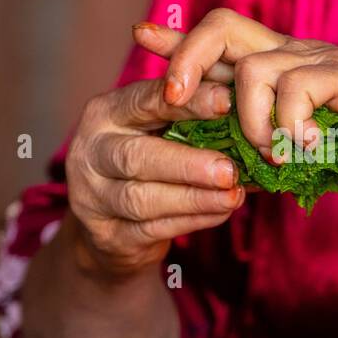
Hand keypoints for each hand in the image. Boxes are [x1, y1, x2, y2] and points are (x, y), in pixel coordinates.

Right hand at [64, 76, 245, 278]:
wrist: (112, 221)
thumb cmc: (148, 159)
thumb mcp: (160, 128)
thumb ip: (193, 116)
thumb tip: (247, 109)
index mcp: (105, 113)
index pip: (145, 101)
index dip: (188, 102)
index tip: (228, 102)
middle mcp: (90, 152)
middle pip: (136, 156)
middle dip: (187, 164)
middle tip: (229, 169)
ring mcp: (94, 198)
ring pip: (143, 199)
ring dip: (194, 198)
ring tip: (232, 195)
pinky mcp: (108, 236)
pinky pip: (153, 229)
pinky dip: (192, 220)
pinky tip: (221, 212)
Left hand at [133, 9, 337, 186]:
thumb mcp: (315, 158)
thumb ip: (274, 159)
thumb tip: (233, 177)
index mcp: (285, 67)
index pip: (220, 39)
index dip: (176, 37)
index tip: (140, 36)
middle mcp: (297, 53)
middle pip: (222, 26)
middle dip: (186, 59)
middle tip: (175, 101)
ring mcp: (321, 59)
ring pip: (253, 66)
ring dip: (249, 120)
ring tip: (272, 154)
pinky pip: (297, 88)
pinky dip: (291, 125)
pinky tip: (306, 150)